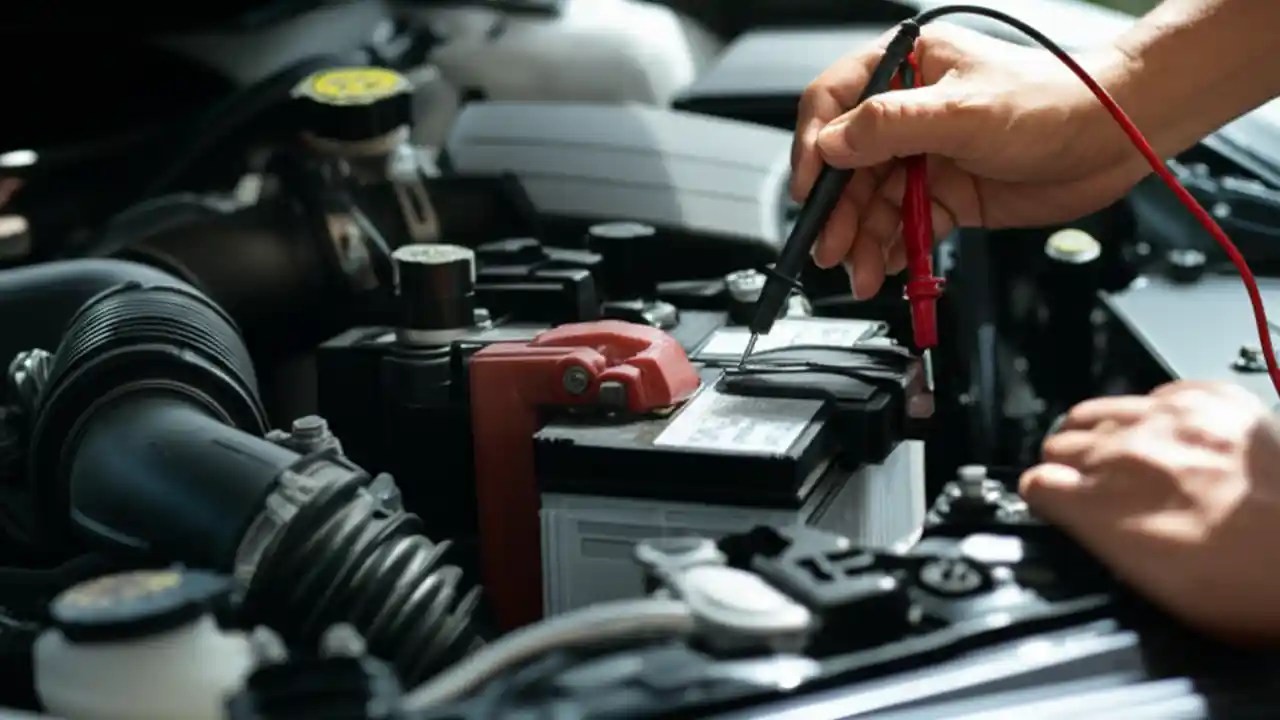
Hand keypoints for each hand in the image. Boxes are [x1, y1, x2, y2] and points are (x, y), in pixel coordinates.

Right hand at [792, 22, 1146, 298]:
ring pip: (872, 202)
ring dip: (861, 239)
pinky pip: (903, 225)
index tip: (809, 189)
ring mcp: (925, 157)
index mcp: (905, 70)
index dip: (813, 148)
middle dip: (838, 210)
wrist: (1115, 139)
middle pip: (847, 165)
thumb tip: (832, 143)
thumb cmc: (1055, 102)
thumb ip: (891, 126)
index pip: (832, 105)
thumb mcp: (964, 111)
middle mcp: (907, 114)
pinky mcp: (944, 195)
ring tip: (860, 270)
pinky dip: (890, 248)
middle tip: (832, 248)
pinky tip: (885, 266)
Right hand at [1020, 381, 1279, 643]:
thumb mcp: (1156, 585)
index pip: (1035, 484)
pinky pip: (1156, 392)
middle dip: (1070, 465)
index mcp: (1101, 504)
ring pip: (1097, 409)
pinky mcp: (1209, 397)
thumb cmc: (1254, 581)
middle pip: (1059, 442)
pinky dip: (1156, 413)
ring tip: (1123, 455)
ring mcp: (1168, 417)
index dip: (1046, 497)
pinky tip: (1172, 438)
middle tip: (1094, 486)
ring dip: (1102, 433)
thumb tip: (1082, 519)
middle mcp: (1124, 452)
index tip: (1057, 502)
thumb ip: (1103, 538)